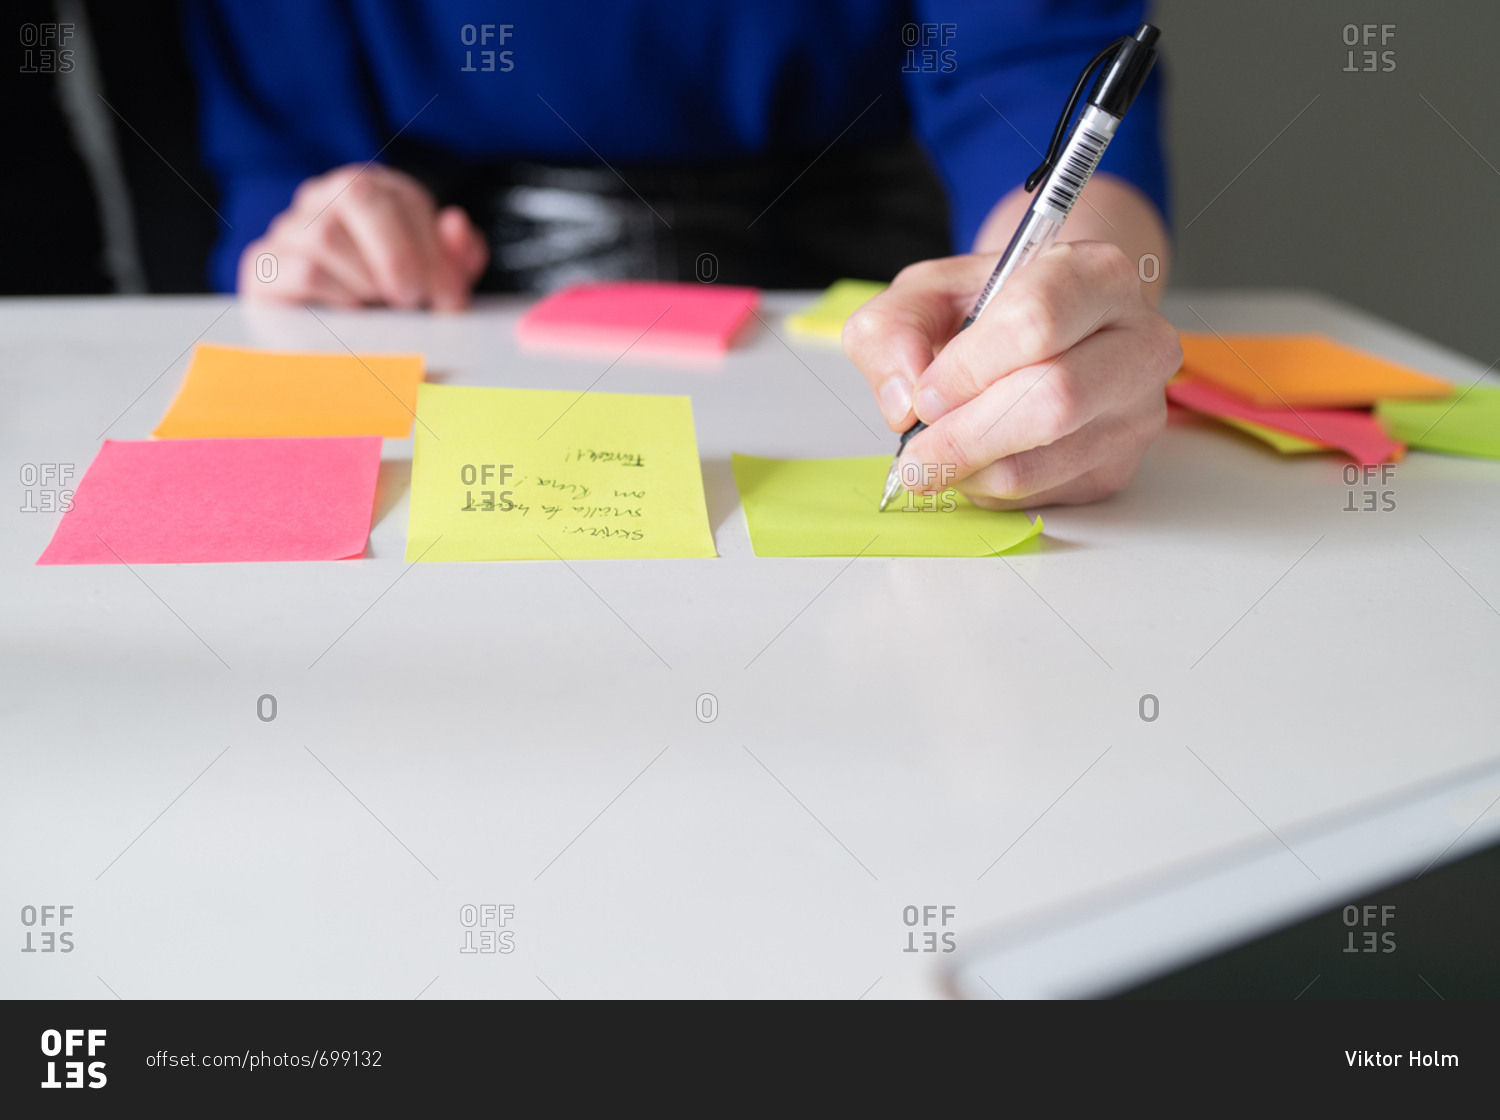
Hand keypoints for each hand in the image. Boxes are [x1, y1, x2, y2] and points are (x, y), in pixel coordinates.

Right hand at [238, 164, 487, 309]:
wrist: (327, 340)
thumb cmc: (386, 299)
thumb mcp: (435, 278)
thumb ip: (458, 255)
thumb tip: (457, 227)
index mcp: (371, 192)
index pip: (402, 196)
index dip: (433, 249)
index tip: (448, 296)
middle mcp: (325, 198)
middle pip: (357, 193)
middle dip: (397, 253)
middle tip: (412, 298)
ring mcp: (290, 228)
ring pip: (325, 234)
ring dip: (366, 280)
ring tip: (379, 305)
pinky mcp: (264, 265)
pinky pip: (300, 271)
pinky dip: (336, 297)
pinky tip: (350, 312)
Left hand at [844, 240, 1181, 507]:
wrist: (1047, 333)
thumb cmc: (989, 308)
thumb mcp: (927, 292)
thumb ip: (894, 329)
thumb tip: (901, 403)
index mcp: (1098, 275)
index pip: (1036, 323)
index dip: (967, 367)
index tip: (924, 393)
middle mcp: (1137, 342)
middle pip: (1055, 400)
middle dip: (965, 436)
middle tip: (914, 454)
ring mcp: (1135, 412)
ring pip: (1043, 461)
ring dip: (968, 471)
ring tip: (932, 458)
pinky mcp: (1117, 468)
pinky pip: (1040, 495)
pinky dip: (987, 489)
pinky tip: (972, 463)